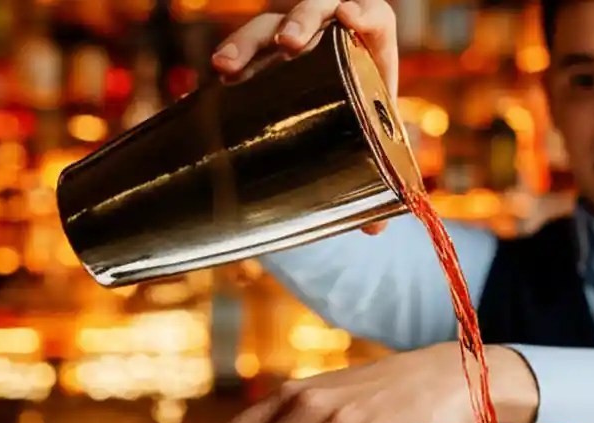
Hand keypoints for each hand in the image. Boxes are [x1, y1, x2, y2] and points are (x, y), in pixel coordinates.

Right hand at [211, 0, 399, 235]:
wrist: (340, 124)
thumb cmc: (366, 128)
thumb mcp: (377, 148)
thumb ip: (379, 180)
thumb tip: (376, 230)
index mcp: (371, 50)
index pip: (373, 16)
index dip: (363, 11)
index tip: (349, 19)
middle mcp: (330, 37)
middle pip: (315, 9)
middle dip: (300, 20)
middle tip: (287, 45)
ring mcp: (293, 44)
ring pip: (270, 25)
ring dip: (246, 42)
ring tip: (226, 68)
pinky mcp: (263, 57)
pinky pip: (243, 51)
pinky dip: (229, 62)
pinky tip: (213, 83)